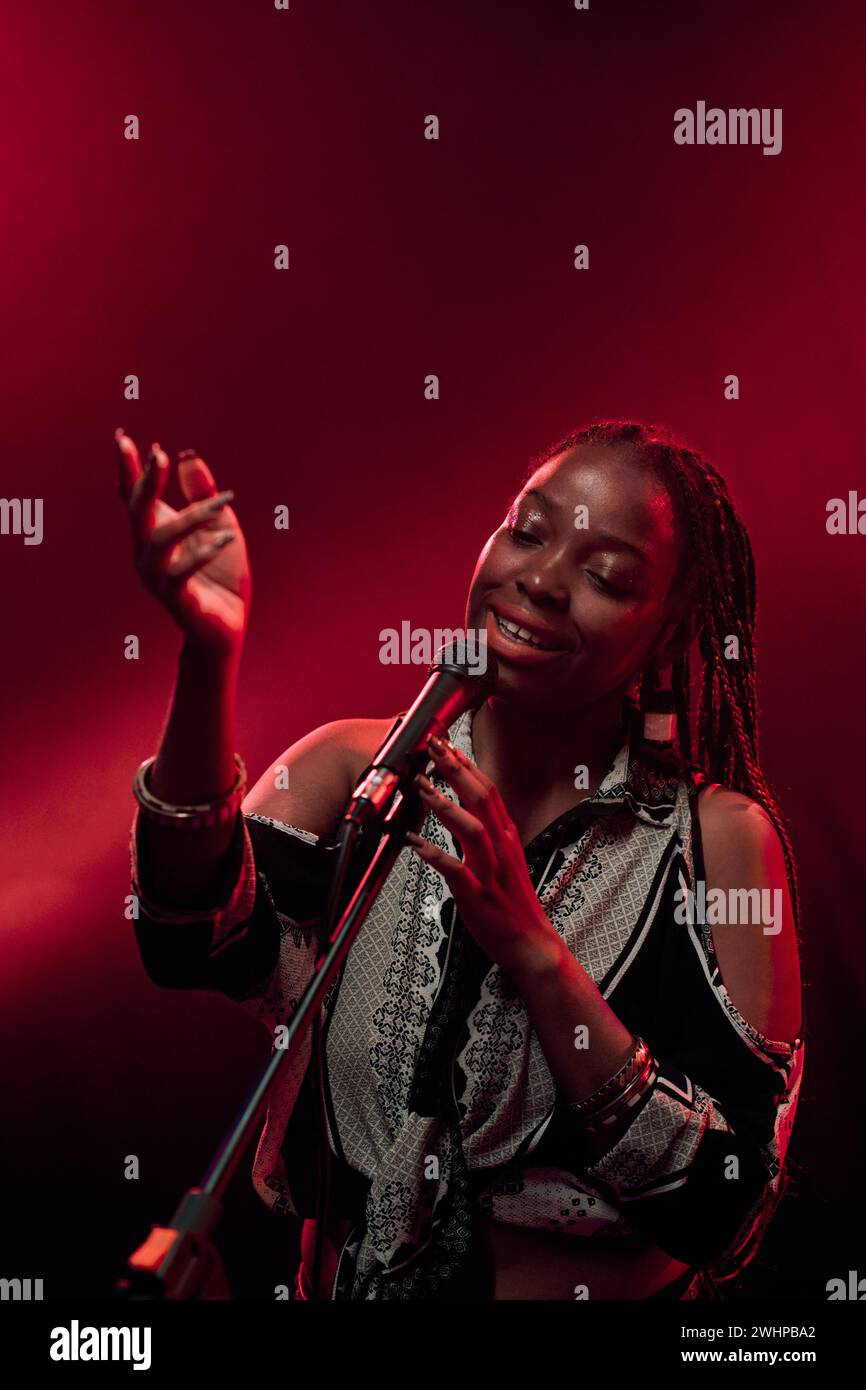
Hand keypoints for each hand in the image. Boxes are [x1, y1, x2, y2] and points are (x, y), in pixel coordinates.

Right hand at [115, 429, 250, 655]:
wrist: (226, 626)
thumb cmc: (221, 575)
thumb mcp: (221, 526)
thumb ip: (204, 494)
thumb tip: (189, 455)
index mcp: (157, 530)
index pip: (134, 495)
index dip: (128, 468)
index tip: (123, 437)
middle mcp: (148, 551)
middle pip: (138, 511)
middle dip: (145, 482)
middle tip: (157, 454)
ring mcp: (157, 575)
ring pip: (161, 538)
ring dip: (190, 517)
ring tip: (220, 504)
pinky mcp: (175, 597)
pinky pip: (183, 571)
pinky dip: (204, 553)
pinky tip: (226, 540)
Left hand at [404, 736, 563, 982]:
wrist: (530, 943)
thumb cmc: (512, 902)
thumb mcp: (501, 857)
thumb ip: (481, 832)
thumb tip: (455, 808)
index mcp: (506, 836)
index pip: (488, 790)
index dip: (466, 764)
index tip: (446, 744)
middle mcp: (501, 847)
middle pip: (482, 798)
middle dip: (456, 770)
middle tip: (433, 747)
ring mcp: (491, 870)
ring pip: (473, 829)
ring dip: (446, 805)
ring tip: (422, 786)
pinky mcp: (478, 895)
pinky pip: (455, 870)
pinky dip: (434, 854)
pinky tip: (414, 842)